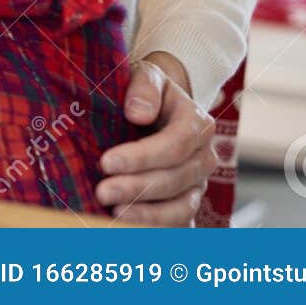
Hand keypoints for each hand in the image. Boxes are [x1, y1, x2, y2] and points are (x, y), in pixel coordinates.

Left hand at [95, 53, 216, 224]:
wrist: (156, 105)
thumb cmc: (147, 91)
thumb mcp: (146, 76)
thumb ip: (144, 88)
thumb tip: (138, 113)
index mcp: (197, 123)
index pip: (176, 144)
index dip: (142, 156)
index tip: (107, 162)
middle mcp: (204, 157)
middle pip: (176, 179)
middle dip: (137, 188)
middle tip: (102, 192)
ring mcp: (197, 183)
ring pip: (180, 206)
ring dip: (147, 214)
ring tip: (113, 214)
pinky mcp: (186, 201)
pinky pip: (178, 222)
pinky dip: (155, 228)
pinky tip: (128, 228)